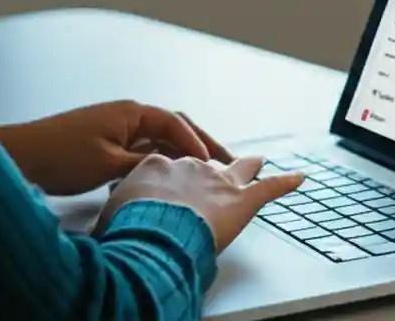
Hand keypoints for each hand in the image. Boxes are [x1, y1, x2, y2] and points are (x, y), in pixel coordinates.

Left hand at [0, 100, 234, 195]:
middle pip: (174, 128)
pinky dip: (158, 164)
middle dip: (201, 146)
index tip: (215, 165)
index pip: (176, 123)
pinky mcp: (105, 145)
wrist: (18, 156)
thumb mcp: (109, 164)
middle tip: (227, 165)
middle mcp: (127, 116)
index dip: (199, 144)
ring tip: (203, 177)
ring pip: (158, 142)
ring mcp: (116, 130)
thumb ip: (145, 165)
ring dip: (181, 157)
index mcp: (131, 113)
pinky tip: (166, 182)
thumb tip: (174, 170)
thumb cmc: (58, 156)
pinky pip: (141, 152)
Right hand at [96, 156, 304, 251]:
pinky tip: (300, 177)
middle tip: (211, 173)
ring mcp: (218, 179)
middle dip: (208, 168)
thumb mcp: (108, 216)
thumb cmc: (128, 225)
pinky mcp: (243, 198)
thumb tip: (94, 233)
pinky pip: (270, 188)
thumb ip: (110, 218)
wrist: (152, 229)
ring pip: (239, 167)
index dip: (166, 179)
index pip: (165, 166)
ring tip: (259, 161)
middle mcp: (190, 165)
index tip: (162, 190)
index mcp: (157, 166)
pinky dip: (287, 182)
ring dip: (249, 165)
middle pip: (203, 162)